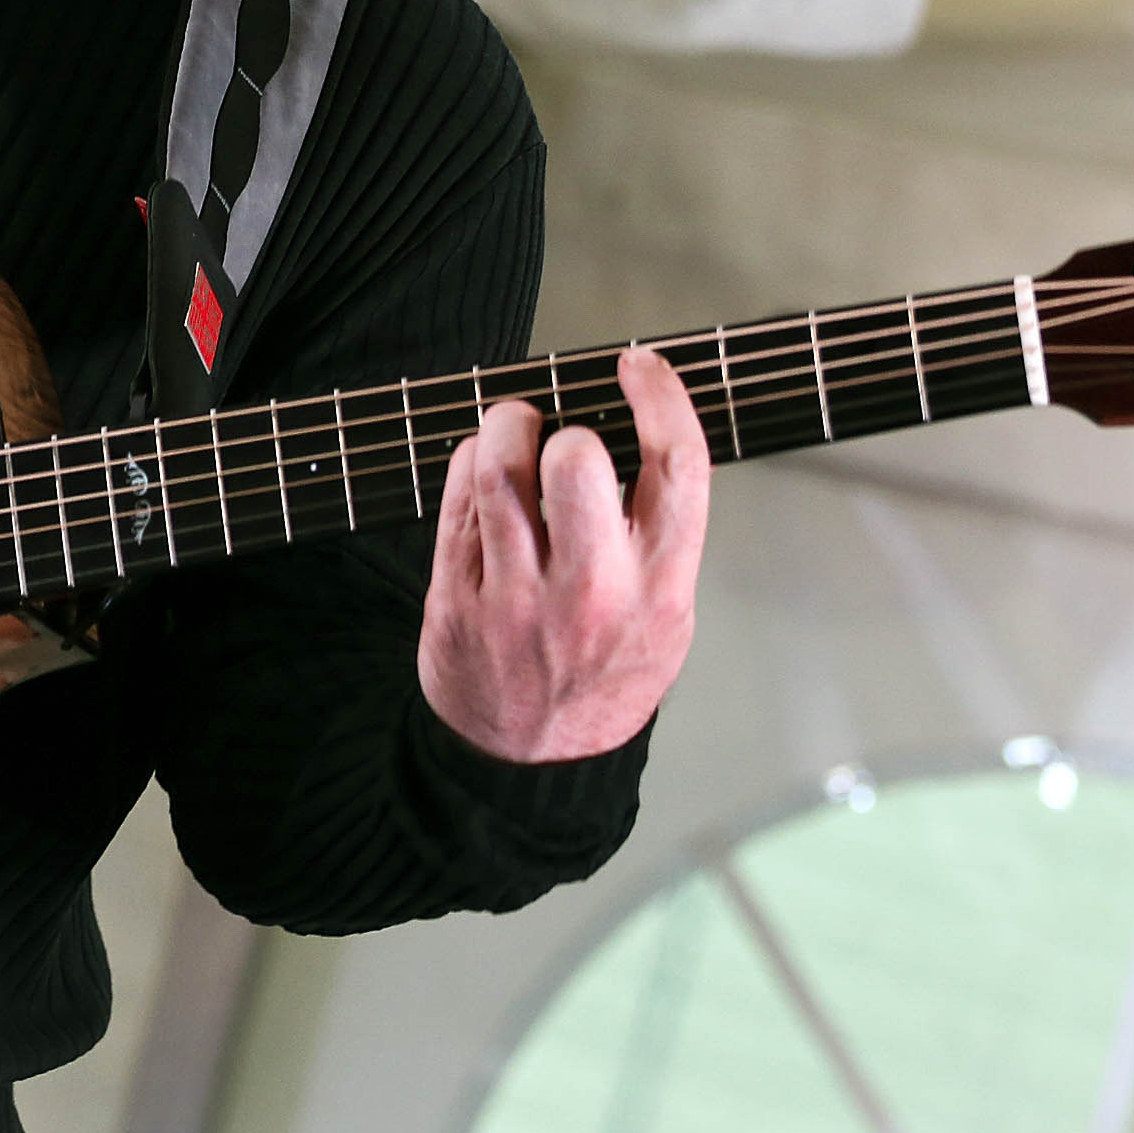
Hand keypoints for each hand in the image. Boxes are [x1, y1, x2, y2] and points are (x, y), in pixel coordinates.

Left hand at [418, 344, 708, 763]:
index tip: (639, 366)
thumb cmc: (602, 676)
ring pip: (500, 469)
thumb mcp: (666, 619)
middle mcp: (592, 594)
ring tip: (514, 427)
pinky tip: (483, 465)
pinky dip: (470, 462)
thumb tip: (638, 432)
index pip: (676, 467)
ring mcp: (518, 599)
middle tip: (561, 431)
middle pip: (578, 459)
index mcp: (660, 591)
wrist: (531, 765)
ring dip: (506, 426)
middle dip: (568, 426)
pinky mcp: (457, 600)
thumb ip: (660, 537)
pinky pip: (457, 499)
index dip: (661, 397)